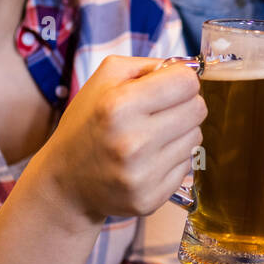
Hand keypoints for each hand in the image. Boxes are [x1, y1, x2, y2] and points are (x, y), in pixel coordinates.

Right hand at [38, 56, 205, 223]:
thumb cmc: (88, 123)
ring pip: (196, 138)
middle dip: (184, 105)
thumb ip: (147, 65)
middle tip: (161, 112)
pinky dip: (173, 159)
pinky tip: (149, 160)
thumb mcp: (104, 79)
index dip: (181, 79)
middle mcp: (131, 142)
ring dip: (180, 133)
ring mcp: (142, 175)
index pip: (187, 82)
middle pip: (198, 109)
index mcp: (118, 105)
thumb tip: (187, 69)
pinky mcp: (150, 198)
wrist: (65, 181)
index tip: (169, 86)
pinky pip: (187, 166)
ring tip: (151, 137)